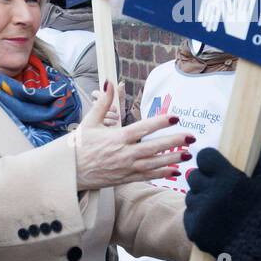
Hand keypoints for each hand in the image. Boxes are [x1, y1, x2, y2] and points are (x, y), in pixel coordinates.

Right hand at [73, 82, 193, 191]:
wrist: (69, 173)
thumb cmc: (78, 146)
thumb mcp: (89, 122)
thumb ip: (103, 102)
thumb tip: (108, 82)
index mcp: (116, 137)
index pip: (142, 128)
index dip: (159, 122)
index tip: (175, 117)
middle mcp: (124, 153)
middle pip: (153, 147)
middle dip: (174, 142)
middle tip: (191, 137)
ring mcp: (126, 168)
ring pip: (154, 164)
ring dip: (173, 159)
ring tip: (188, 154)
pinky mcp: (126, 178)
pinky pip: (147, 176)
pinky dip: (162, 174)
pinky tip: (176, 171)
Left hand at [183, 147, 260, 257]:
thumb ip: (256, 160)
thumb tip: (244, 147)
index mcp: (227, 178)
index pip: (205, 157)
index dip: (212, 161)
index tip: (217, 167)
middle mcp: (210, 193)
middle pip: (194, 176)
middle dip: (205, 180)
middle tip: (219, 189)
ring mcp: (200, 212)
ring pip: (192, 196)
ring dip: (202, 199)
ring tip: (220, 208)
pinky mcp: (194, 230)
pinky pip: (190, 215)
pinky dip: (200, 217)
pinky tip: (216, 222)